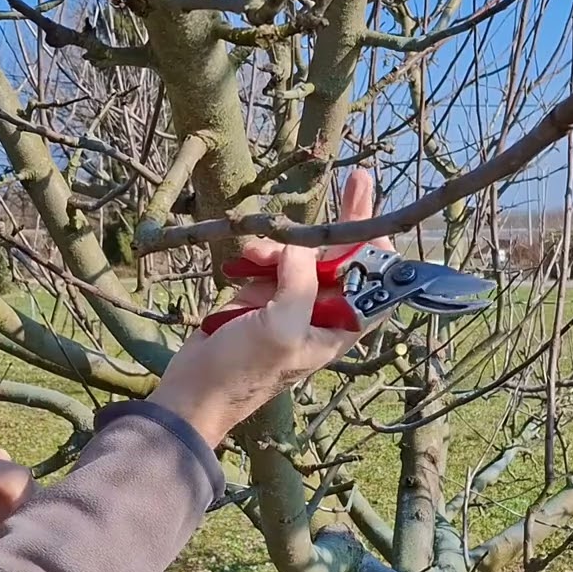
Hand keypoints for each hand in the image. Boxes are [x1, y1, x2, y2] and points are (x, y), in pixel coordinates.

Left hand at [0, 448, 38, 565]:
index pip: (12, 480)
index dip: (16, 510)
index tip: (0, 537)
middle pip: (27, 488)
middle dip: (19, 520)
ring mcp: (6, 467)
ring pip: (33, 495)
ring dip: (20, 521)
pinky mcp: (15, 480)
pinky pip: (31, 500)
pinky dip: (21, 520)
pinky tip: (2, 532)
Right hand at [148, 170, 393, 446]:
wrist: (193, 392)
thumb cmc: (242, 371)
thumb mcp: (280, 328)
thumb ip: (299, 282)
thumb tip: (300, 244)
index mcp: (340, 327)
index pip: (377, 284)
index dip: (379, 249)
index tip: (376, 216)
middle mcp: (323, 313)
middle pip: (345, 260)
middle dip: (346, 222)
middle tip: (358, 180)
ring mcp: (292, 303)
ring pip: (302, 256)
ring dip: (281, 245)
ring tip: (253, 251)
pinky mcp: (263, 297)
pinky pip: (271, 262)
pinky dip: (259, 254)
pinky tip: (241, 258)